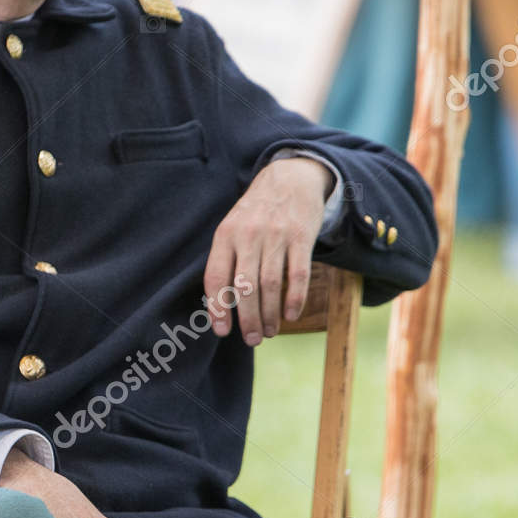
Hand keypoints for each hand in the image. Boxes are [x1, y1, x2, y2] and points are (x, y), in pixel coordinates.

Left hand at [203, 154, 332, 340]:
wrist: (290, 177)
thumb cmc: (256, 213)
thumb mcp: (233, 228)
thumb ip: (226, 260)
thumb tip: (222, 306)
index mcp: (226, 235)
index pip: (216, 277)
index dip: (217, 308)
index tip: (222, 331)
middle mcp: (248, 235)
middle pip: (245, 287)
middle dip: (247, 320)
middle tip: (252, 339)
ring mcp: (276, 236)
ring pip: (270, 285)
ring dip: (269, 315)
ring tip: (269, 332)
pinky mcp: (301, 237)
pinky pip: (298, 274)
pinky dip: (295, 298)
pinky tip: (291, 314)